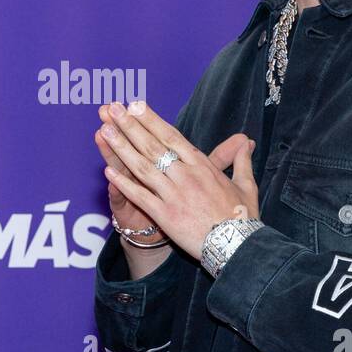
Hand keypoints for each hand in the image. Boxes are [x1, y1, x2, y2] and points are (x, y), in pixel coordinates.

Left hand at [95, 99, 258, 261]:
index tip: (135, 105)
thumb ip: (241, 161)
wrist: (238, 246)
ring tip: (104, 130)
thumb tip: (246, 142)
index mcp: (202, 165)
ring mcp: (174, 195)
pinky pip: (140, 196)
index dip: (151, 120)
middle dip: (130, 125)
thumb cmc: (243, 217)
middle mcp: (186, 175)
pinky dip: (123, 184)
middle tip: (112, 109)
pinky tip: (107, 172)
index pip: (171, 136)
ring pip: (143, 166)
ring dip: (121, 147)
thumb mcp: (246, 184)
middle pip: (153, 145)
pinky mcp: (165, 216)